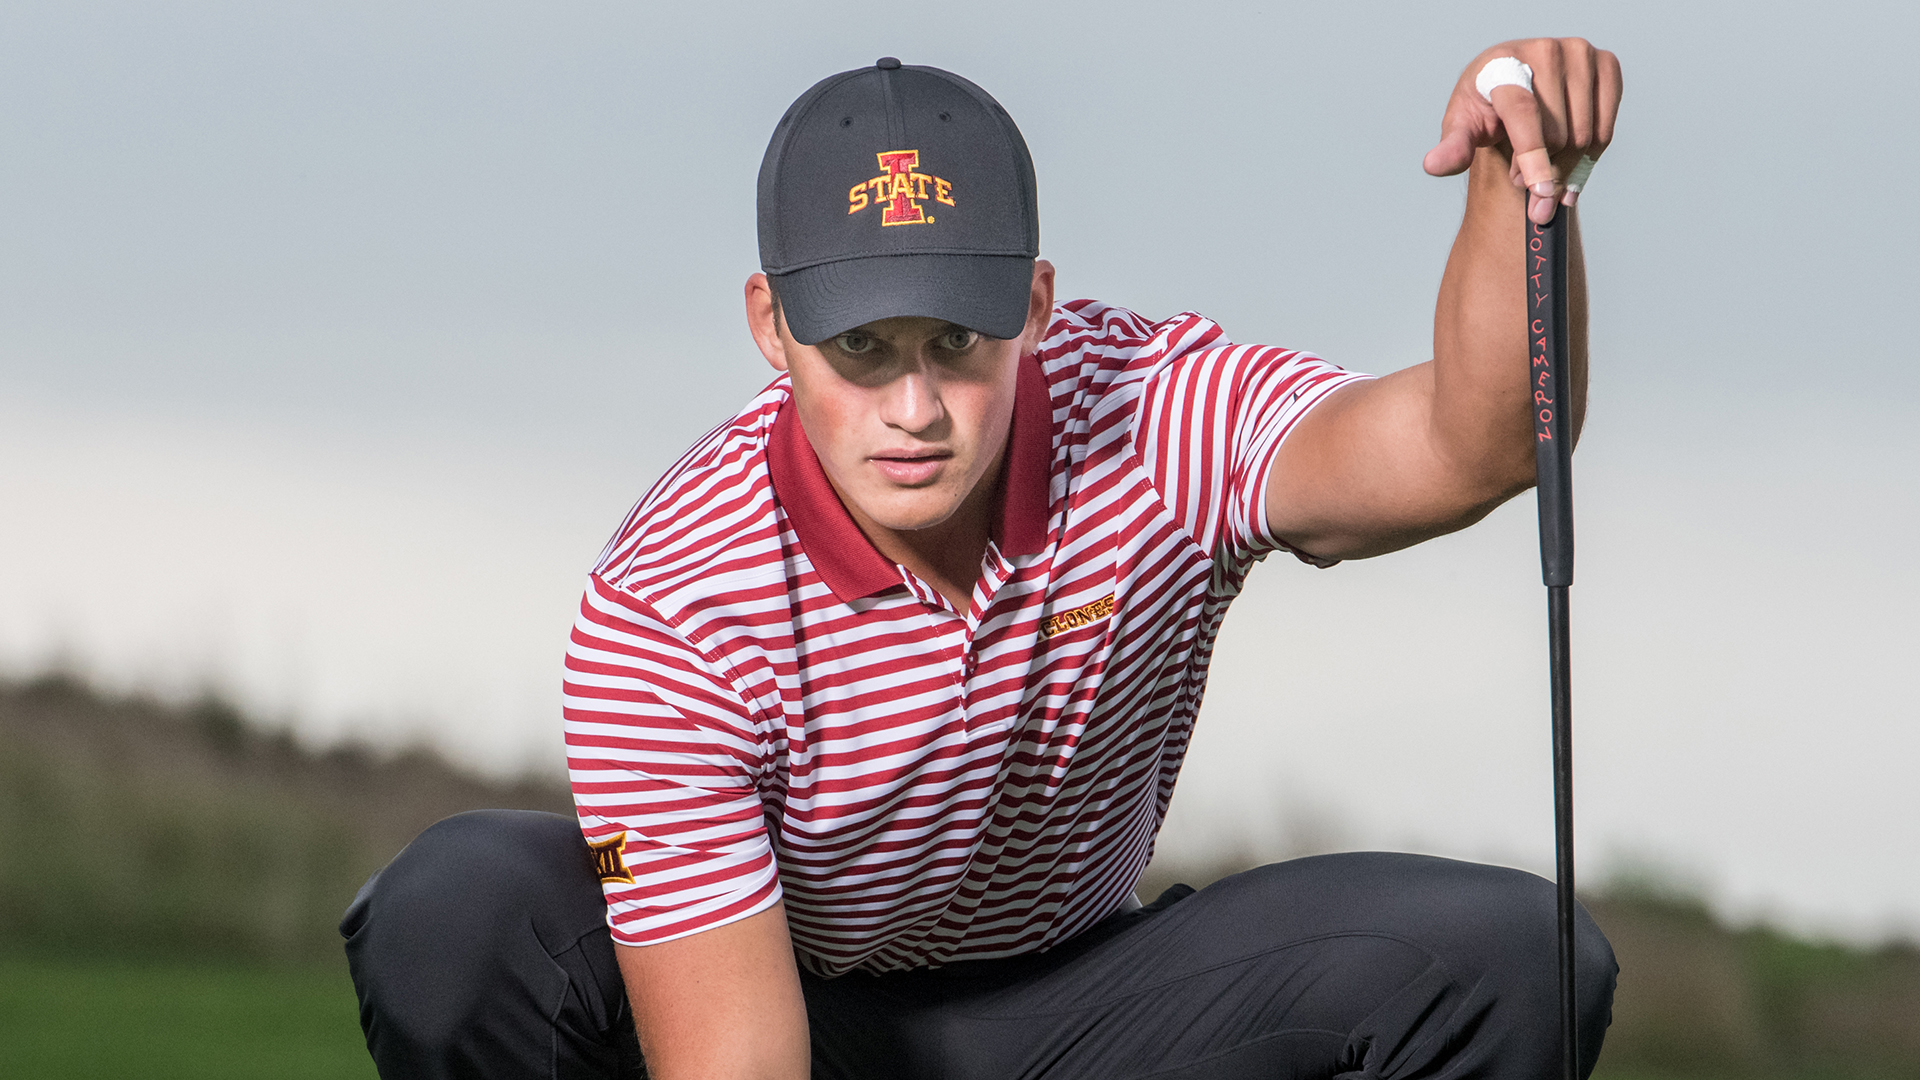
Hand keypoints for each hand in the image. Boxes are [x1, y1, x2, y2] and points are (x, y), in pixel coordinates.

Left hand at [1423, 39, 1622, 224]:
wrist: (1513, 80)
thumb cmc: (1486, 105)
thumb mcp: (1463, 126)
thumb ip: (1453, 147)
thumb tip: (1433, 165)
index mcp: (1504, 62)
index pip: (1524, 114)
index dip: (1532, 157)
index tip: (1540, 193)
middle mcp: (1544, 51)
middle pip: (1558, 132)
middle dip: (1539, 168)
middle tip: (1518, 174)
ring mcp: (1579, 54)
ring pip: (1584, 135)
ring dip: (1564, 165)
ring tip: (1540, 162)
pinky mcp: (1607, 65)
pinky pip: (1606, 128)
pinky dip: (1589, 154)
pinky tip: (1568, 156)